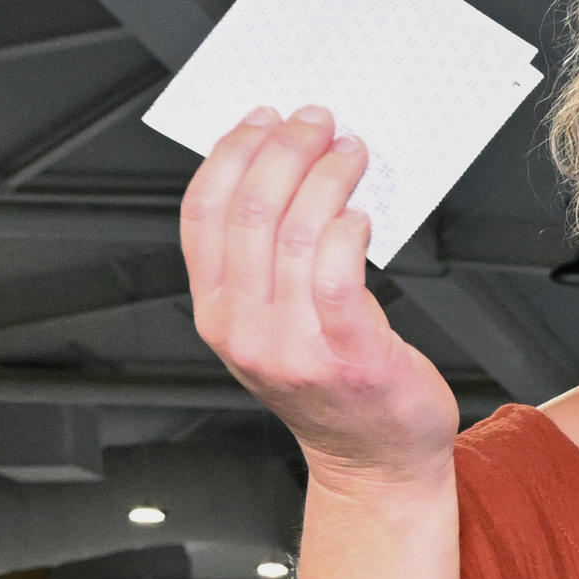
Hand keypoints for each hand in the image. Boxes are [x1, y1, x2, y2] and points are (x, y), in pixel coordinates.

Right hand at [181, 106, 461, 490]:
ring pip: (298, 232)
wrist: (373, 459)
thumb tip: (275, 170)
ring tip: (350, 154)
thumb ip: (258, 262)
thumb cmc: (331, 388)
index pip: (204, 212)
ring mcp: (294, 347)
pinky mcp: (349, 355)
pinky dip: (350, 230)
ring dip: (328, 176)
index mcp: (216, 313)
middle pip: (250, 211)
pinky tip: (362, 216)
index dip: (233, 152)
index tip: (263, 120)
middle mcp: (245, 330)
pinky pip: (339, 274)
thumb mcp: (268, 325)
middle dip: (287, 149)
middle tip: (317, 123)